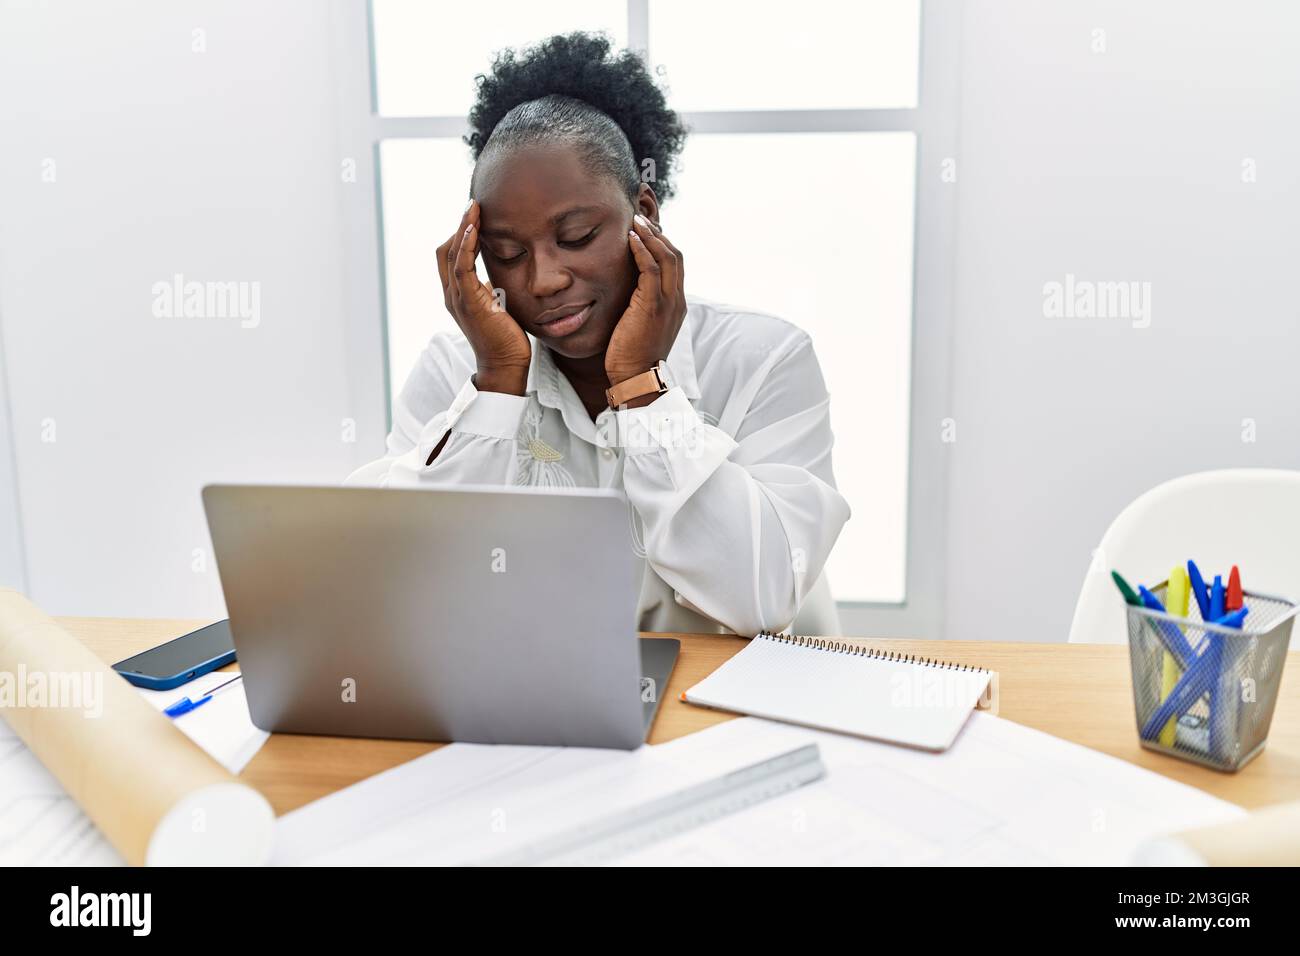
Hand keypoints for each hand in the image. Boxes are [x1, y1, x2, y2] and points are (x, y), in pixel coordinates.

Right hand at [436, 199, 530, 393]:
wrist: (505, 365)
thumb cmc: (505, 338)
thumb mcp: (497, 305)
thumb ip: (491, 289)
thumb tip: (496, 275)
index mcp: (457, 295)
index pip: (450, 256)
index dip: (460, 235)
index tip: (476, 216)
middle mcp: (452, 294)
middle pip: (445, 250)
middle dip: (459, 226)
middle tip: (474, 205)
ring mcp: (457, 298)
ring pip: (452, 254)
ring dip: (463, 228)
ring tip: (474, 208)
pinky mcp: (469, 302)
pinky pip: (462, 267)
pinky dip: (466, 245)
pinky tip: (475, 229)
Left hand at [605, 214, 686, 389]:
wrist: (637, 378)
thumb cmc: (633, 356)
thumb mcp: (642, 326)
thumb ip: (641, 306)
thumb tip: (626, 292)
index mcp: (677, 305)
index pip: (677, 265)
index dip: (663, 245)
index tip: (646, 231)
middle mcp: (677, 301)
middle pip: (676, 256)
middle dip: (659, 234)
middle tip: (640, 219)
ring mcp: (668, 303)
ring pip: (668, 258)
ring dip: (651, 236)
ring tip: (636, 222)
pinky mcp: (652, 306)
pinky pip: (652, 270)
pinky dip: (643, 251)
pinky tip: (631, 239)